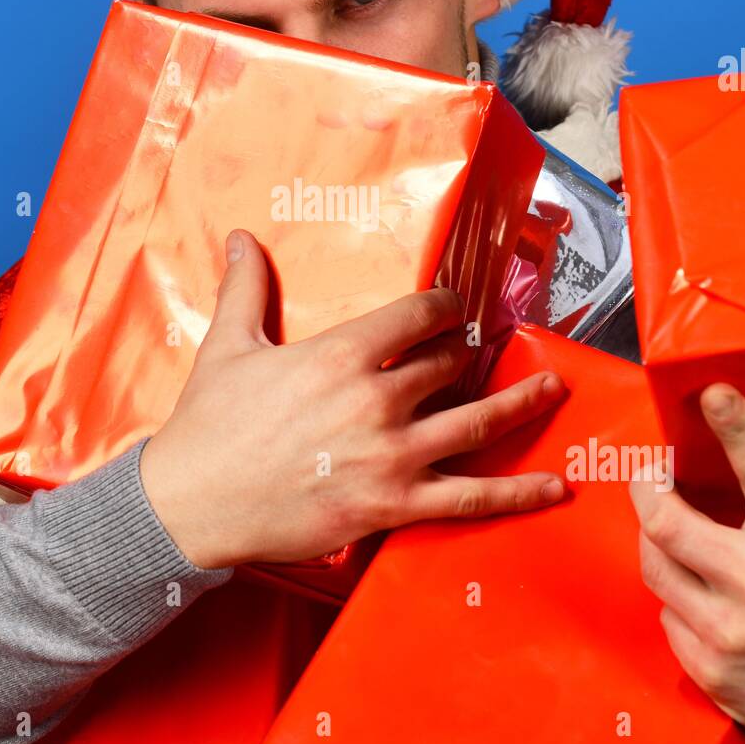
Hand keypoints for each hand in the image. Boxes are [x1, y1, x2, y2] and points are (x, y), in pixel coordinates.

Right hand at [140, 229, 566, 570]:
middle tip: (482, 350)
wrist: (190, 504)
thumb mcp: (227, 346)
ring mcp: (392, 456)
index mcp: (342, 354)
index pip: (418, 315)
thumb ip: (246, 288)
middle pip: (450, 364)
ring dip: (520, 403)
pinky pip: (470, 499)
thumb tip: (243, 237)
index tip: (453, 307)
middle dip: (468, 353)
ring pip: (477, 422)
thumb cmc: (208, 425)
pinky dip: (518, 494)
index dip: (444, 306)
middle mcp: (377, 400)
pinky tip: (555, 488)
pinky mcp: (393, 506)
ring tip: (552, 389)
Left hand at [630, 384, 744, 743]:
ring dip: (654, 537)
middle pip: (664, 520)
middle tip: (652, 471)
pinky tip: (699, 589)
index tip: (711, 393)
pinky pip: (665, 614)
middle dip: (646, 483)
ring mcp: (727, 634)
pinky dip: (677, 595)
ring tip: (671, 526)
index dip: (732, 424)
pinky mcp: (709, 670)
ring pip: (652, 564)